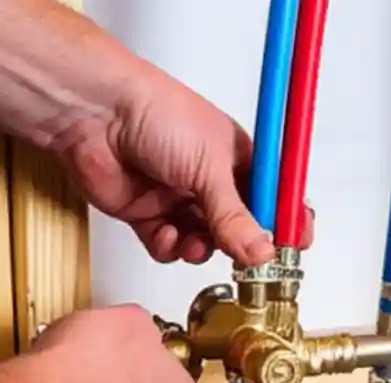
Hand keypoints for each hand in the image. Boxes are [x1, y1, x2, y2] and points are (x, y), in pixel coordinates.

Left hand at [52, 68, 314, 266]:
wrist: (96, 114)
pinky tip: (165, 234)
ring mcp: (177, 197)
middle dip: (239, 244)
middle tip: (244, 260)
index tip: (294, 244)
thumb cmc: (156, 114)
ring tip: (195, 243)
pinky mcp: (147, 214)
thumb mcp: (210, 167)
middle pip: (238, 225)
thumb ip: (234, 216)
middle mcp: (209, 178)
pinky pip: (167, 245)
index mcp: (236, 157)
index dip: (283, 220)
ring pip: (202, 241)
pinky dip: (168, 246)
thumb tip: (262, 251)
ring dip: (199, 248)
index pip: (271, 195)